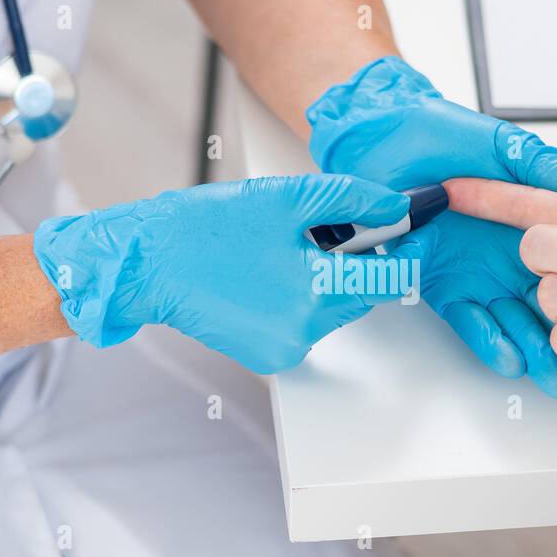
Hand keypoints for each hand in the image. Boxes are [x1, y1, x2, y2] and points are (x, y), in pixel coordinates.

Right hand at [33, 174, 422, 372]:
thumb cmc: (206, 228)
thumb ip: (352, 200)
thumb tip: (396, 207)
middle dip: (353, 262)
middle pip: (360, 294)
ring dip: (323, 281)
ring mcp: (287, 349)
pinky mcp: (270, 357)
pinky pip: (304, 325)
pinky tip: (265, 277)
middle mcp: (306, 330)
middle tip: (321, 231)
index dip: (404, 252)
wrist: (149, 264)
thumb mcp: (287, 198)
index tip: (407, 234)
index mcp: (316, 290)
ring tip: (280, 252)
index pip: (390, 279)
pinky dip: (298, 301)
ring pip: (332, 309)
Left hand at [306, 55, 556, 401]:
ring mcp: (482, 276)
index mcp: (536, 217)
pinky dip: (491, 342)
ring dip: (544, 351)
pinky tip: (512, 359)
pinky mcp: (446, 292)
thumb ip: (541, 165)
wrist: (369, 148)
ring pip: (523, 322)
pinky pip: (473, 324)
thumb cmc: (429, 134)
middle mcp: (514, 254)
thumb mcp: (497, 145)